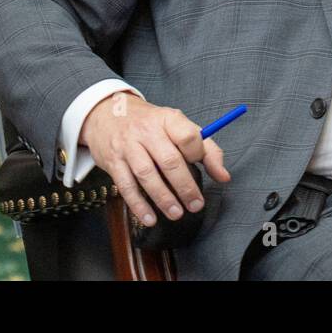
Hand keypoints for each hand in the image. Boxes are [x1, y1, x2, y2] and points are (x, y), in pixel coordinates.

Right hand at [79, 92, 230, 226]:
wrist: (107, 114)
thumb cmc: (151, 124)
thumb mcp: (177, 126)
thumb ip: (205, 148)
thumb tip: (224, 176)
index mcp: (168, 119)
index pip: (188, 136)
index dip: (198, 154)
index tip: (201, 167)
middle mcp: (147, 131)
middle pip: (169, 161)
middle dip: (185, 187)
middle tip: (196, 205)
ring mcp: (128, 146)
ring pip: (147, 175)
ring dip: (163, 198)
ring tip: (176, 214)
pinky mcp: (113, 162)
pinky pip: (126, 186)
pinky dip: (138, 205)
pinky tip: (150, 218)